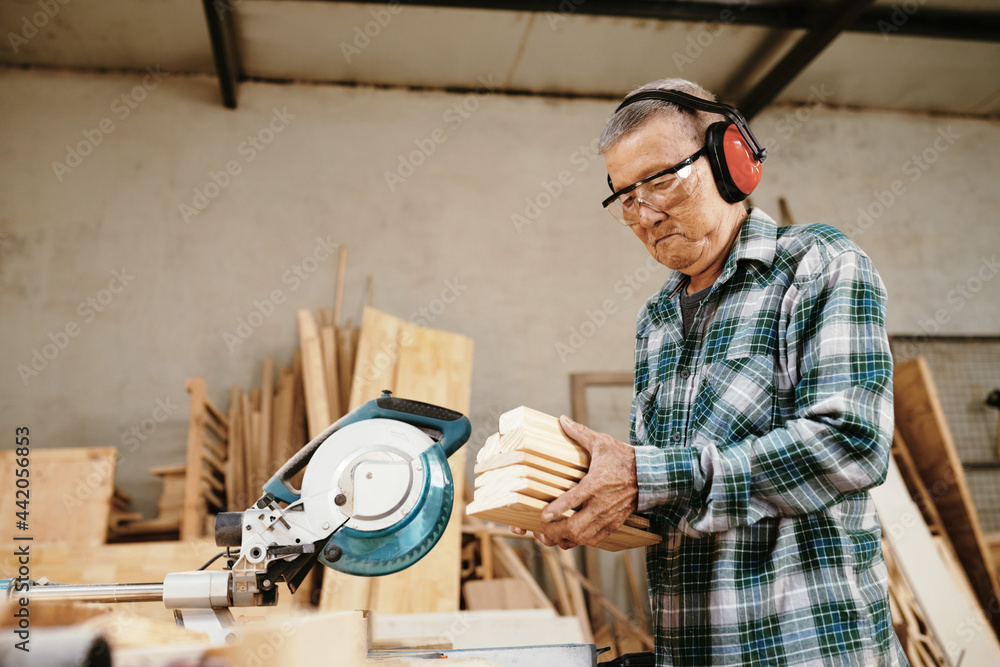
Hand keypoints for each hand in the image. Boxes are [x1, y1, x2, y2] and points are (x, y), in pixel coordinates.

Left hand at [531, 416, 637, 548]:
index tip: (543, 515)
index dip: (557, 510)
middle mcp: (601, 503)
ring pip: (584, 537)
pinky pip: (595, 540)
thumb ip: (580, 433)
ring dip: (565, 540)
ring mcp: (608, 516)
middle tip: (541, 531)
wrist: (650, 476)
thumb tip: (562, 419)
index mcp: (596, 483)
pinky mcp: (614, 523)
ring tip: (550, 538)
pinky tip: (569, 539)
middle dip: (555, 532)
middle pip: (576, 526)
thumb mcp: (602, 442)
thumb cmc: (624, 458)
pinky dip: (580, 542)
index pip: (574, 500)